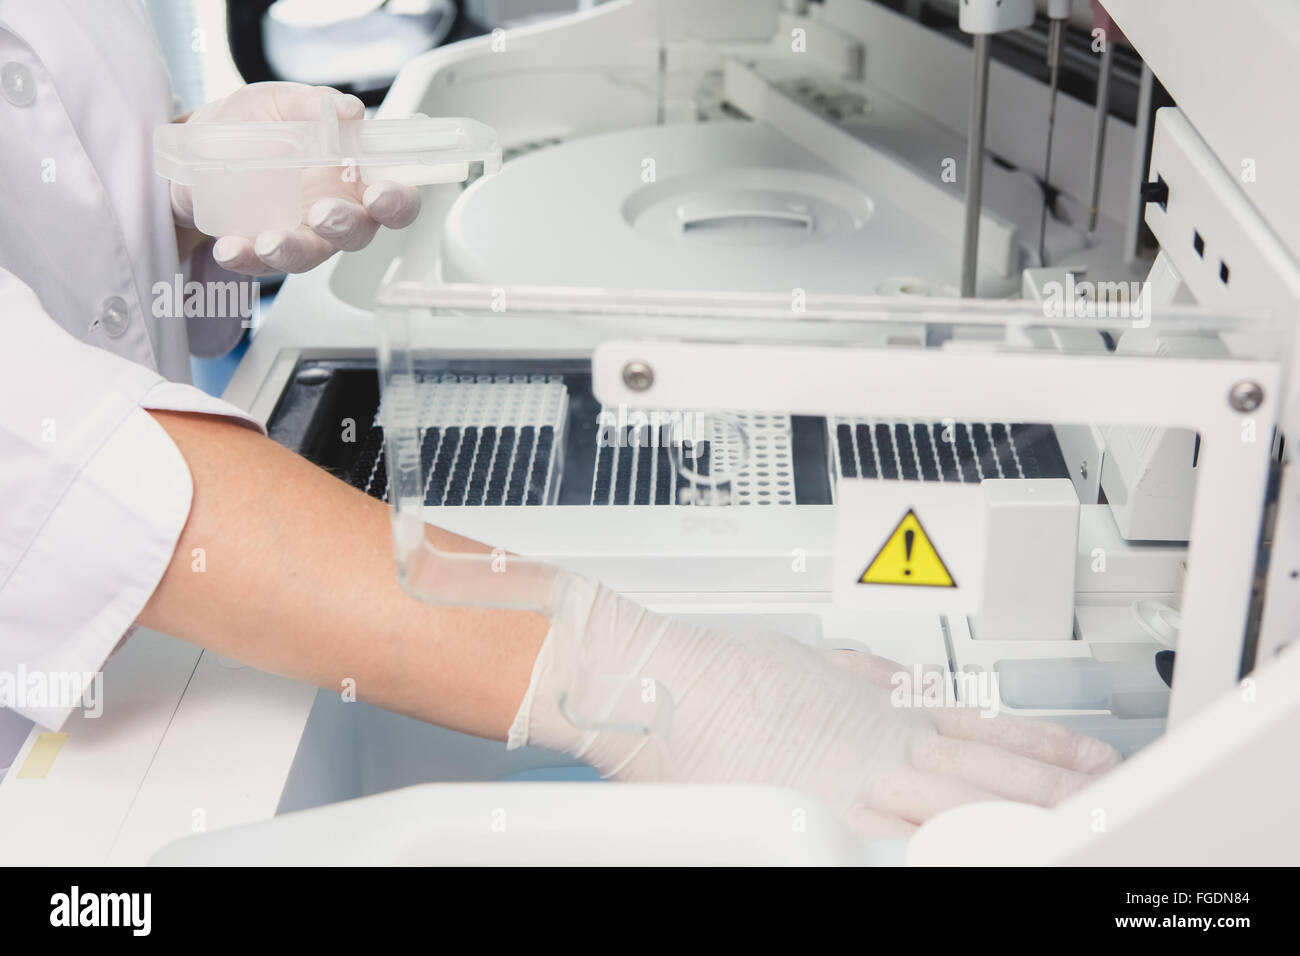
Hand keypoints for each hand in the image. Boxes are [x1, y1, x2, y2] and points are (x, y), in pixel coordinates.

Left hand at [169, 82, 420, 275]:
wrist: (194, 151)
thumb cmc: (250, 125)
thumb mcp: (277, 102)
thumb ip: (312, 103)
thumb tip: (348, 111)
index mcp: (353, 177)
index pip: (394, 198)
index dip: (397, 201)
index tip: (378, 195)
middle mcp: (335, 212)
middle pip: (358, 233)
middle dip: (345, 226)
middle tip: (323, 214)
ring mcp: (301, 235)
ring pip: (311, 254)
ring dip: (293, 251)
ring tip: (268, 241)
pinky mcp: (263, 251)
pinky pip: (259, 262)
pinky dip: (245, 258)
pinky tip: (229, 247)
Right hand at [510, 573, 1120, 837]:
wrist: (676, 687)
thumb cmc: (730, 672)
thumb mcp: (817, 660)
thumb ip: (871, 675)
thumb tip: (904, 682)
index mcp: (887, 707)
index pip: (986, 727)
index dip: (1042, 742)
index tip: (1086, 755)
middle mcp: (887, 745)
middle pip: (989, 769)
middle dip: (1052, 784)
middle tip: (1104, 794)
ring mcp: (863, 781)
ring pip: (963, 802)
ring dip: (1019, 814)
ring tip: (1070, 824)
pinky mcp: (829, 812)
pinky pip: (904, 837)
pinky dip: (948, 843)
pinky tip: (982, 851)